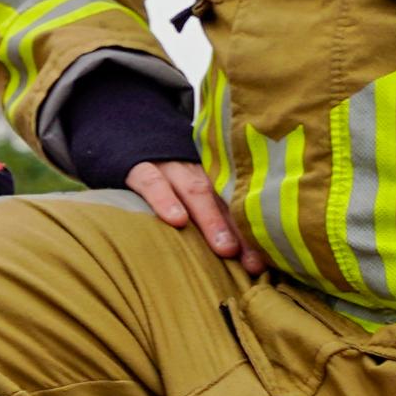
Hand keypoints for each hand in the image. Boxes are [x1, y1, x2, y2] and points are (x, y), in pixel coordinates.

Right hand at [128, 160, 265, 273]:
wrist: (126, 135)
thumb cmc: (167, 177)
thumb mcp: (193, 188)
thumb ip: (216, 210)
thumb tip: (248, 256)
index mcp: (213, 177)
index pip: (238, 203)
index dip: (254, 231)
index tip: (268, 260)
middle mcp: (197, 171)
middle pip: (224, 200)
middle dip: (241, 231)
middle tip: (253, 260)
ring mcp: (170, 167)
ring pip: (195, 191)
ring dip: (212, 220)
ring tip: (225, 248)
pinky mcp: (140, 168)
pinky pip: (153, 182)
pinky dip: (165, 200)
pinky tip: (177, 220)